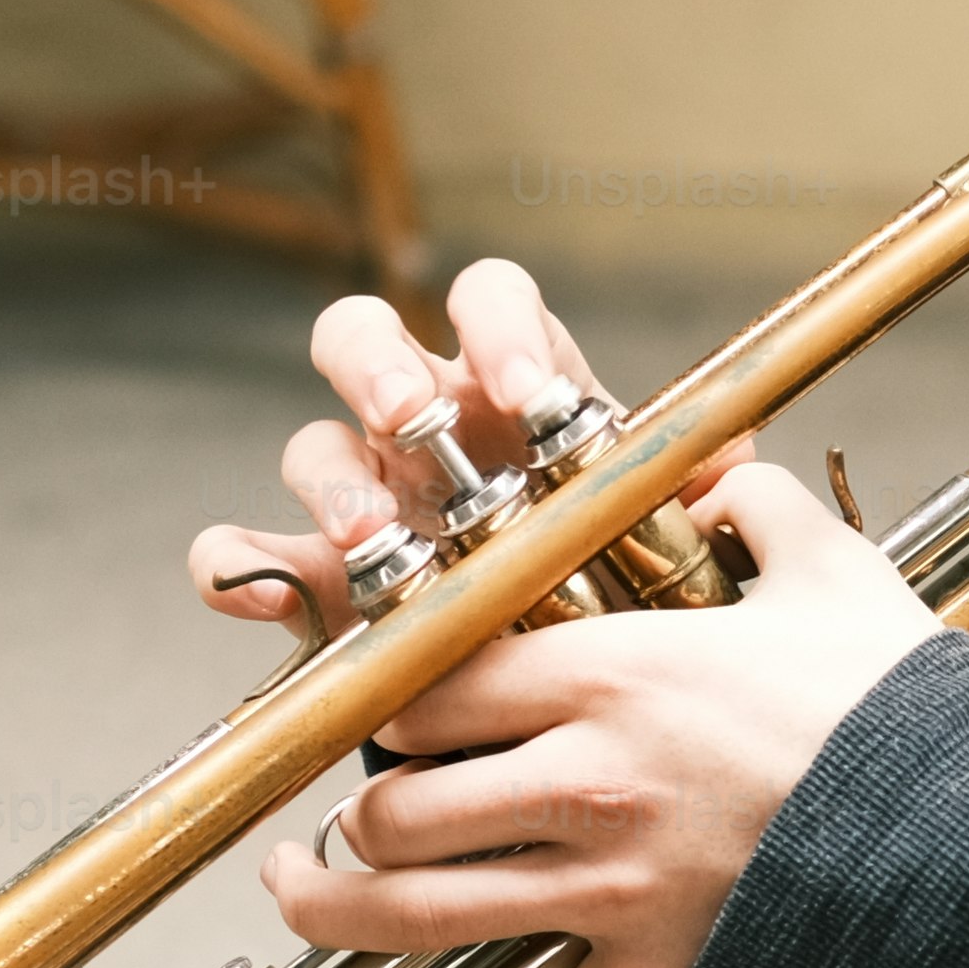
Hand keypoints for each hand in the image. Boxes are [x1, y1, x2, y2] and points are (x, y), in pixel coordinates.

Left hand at [178, 264, 921, 967]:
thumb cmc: (903, 725)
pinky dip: (517, 959)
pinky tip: (510, 943)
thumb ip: (762, 511)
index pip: (425, 684)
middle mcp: (583, 786)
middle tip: (355, 806)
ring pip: (408, 910)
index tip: (384, 706)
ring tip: (312, 891)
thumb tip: (727, 477)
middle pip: (390, 805)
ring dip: (343, 903)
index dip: (385, 697)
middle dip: (357, 808)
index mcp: (610, 678)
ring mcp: (601, 893)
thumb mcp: (839, 585)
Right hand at [182, 260, 746, 646]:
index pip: (488, 299)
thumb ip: (687, 480)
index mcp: (508, 379)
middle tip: (415, 420)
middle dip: (379, 369)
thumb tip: (731, 463)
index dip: (499, 326)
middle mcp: (422, 416)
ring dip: (330, 483)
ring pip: (309, 446)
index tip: (529, 391)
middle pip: (362, 338)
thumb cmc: (610, 560)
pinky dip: (236, 567)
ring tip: (369, 536)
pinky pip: (244, 551)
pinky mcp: (313, 571)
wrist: (562, 667)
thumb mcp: (656, 520)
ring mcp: (360, 487)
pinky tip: (260, 595)